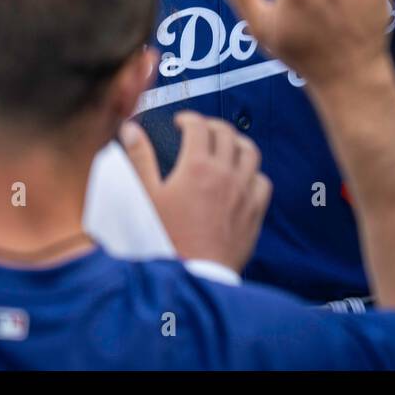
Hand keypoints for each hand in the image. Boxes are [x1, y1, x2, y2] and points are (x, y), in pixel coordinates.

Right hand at [120, 114, 270, 272]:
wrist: (192, 276)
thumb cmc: (165, 239)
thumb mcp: (145, 197)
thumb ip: (139, 159)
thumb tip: (131, 130)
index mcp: (197, 166)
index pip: (199, 126)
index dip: (189, 118)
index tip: (181, 123)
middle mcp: (226, 174)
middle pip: (227, 133)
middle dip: (212, 125)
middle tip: (201, 130)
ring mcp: (243, 193)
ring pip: (250, 153)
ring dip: (237, 143)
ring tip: (225, 146)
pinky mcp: (254, 212)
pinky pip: (263, 182)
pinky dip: (253, 173)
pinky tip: (243, 178)